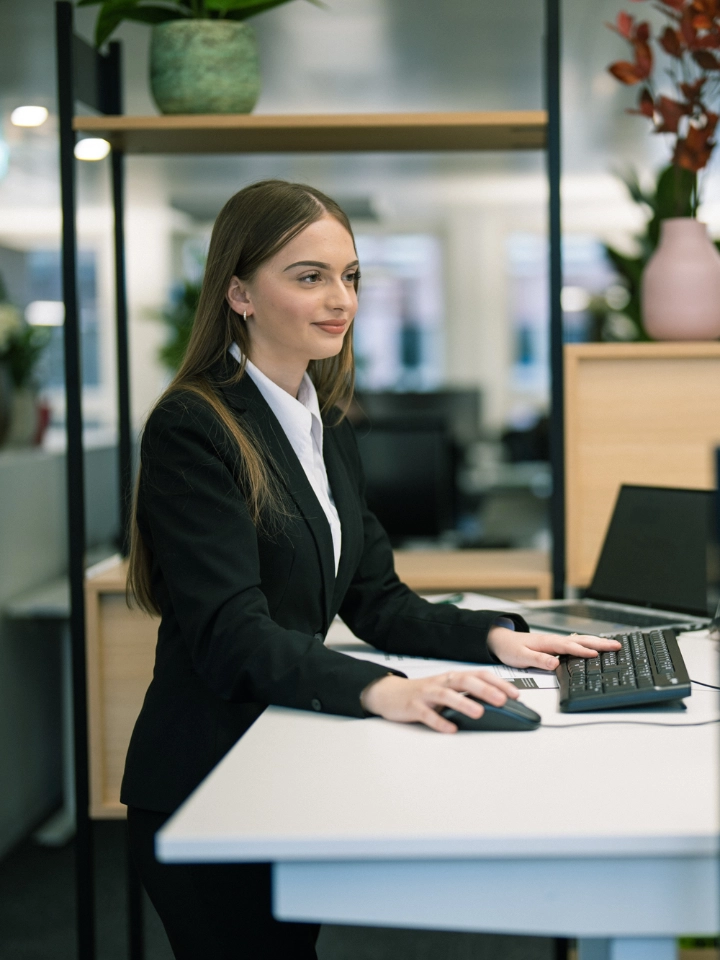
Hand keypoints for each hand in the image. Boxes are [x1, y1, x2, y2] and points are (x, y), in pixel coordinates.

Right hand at [360, 670, 519, 733]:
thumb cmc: (424, 693)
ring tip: (479, 713)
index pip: (479, 675)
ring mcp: (427, 694)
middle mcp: (441, 682)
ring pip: (446, 695)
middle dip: (485, 690)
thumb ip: (468, 695)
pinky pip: (427, 714)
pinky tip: (450, 729)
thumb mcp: (448, 690)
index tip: (515, 694)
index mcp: (452, 678)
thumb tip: (497, 705)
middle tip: (502, 700)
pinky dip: (439, 721)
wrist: (390, 694)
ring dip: (464, 703)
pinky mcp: (413, 707)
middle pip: (464, 681)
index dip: (498, 683)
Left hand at [487, 627, 620, 671]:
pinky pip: (575, 642)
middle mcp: (554, 640)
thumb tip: (554, 663)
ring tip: (613, 644)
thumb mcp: (521, 657)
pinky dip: (587, 643)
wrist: (500, 640)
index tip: (597, 654)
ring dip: (596, 642)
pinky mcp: (555, 644)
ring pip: (580, 640)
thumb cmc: (510, 648)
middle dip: (599, 643)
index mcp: (547, 642)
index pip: (569, 646)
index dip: (583, 650)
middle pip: (580, 640)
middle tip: (617, 645)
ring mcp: (555, 641)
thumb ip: (538, 660)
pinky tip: (594, 645)